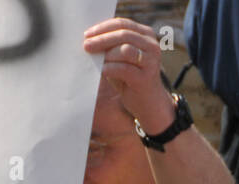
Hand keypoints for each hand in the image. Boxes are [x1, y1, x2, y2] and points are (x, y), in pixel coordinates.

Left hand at [83, 18, 174, 137]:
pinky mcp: (146, 78)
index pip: (123, 24)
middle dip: (102, 39)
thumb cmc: (131, 79)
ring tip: (94, 59)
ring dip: (106, 53)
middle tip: (86, 45)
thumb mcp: (121, 58)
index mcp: (146, 35)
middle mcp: (152, 46)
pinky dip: (110, 68)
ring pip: (125, 50)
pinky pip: (124, 69)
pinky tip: (101, 71)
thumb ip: (111, 46)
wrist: (149, 104)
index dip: (103, 28)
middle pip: (123, 34)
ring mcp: (151, 62)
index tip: (87, 34)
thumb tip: (89, 39)